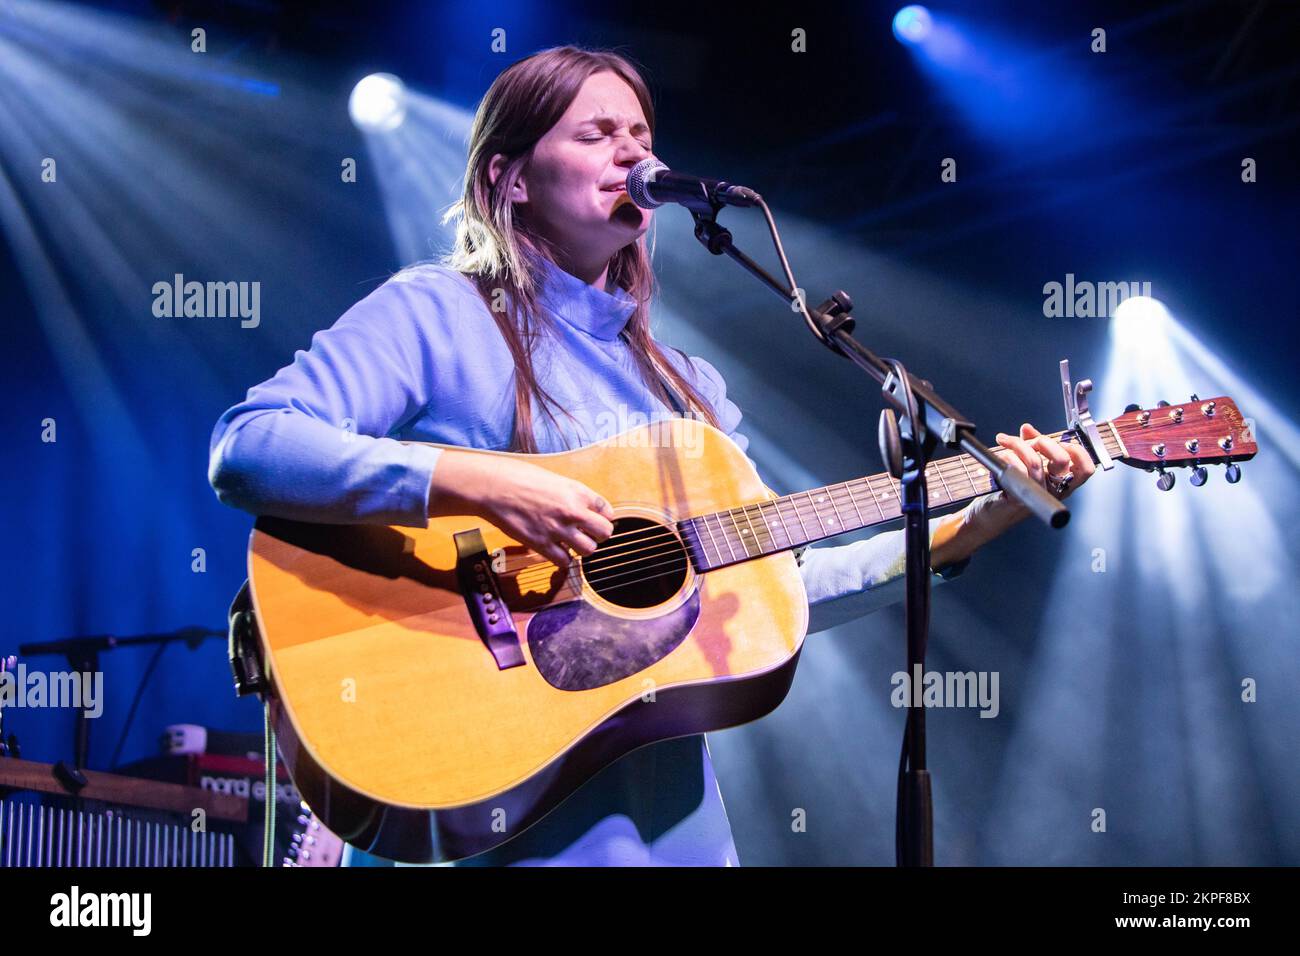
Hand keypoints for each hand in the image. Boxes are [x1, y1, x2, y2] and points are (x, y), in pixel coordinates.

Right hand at [429, 452, 615, 568]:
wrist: (495, 487)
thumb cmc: (521, 478)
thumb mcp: (555, 480)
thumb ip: (572, 495)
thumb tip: (584, 508)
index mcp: (578, 492)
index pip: (608, 511)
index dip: (603, 516)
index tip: (595, 519)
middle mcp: (573, 511)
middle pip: (605, 532)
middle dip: (599, 535)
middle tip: (588, 533)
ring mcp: (558, 529)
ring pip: (589, 550)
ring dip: (582, 548)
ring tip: (571, 543)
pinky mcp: (541, 544)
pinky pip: (564, 561)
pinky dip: (563, 559)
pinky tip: (556, 551)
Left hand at [965, 422, 1096, 533]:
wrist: (989, 514)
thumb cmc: (1011, 489)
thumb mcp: (1025, 463)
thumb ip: (1030, 444)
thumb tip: (1027, 428)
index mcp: (1061, 483)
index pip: (1085, 469)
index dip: (1077, 451)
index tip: (1061, 442)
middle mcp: (1053, 491)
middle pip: (1062, 460)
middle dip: (1044, 441)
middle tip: (1030, 440)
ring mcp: (1037, 496)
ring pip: (1035, 462)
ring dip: (1019, 445)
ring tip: (1007, 442)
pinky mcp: (1018, 499)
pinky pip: (1017, 471)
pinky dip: (1009, 456)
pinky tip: (1002, 455)